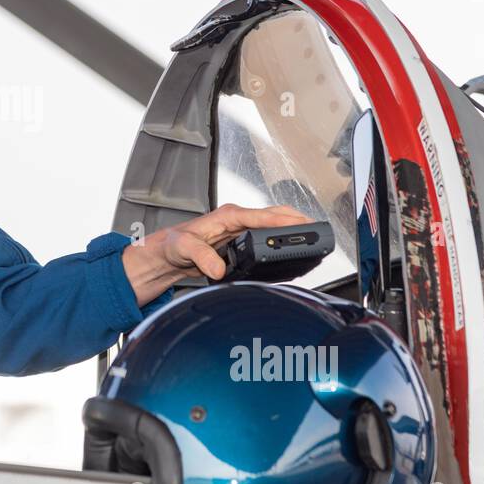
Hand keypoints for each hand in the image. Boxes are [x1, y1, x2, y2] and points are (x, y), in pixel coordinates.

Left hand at [121, 203, 311, 304]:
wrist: (164, 256)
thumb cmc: (170, 246)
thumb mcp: (181, 248)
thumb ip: (200, 256)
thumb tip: (217, 267)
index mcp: (226, 216)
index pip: (262, 215)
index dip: (284, 219)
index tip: (303, 224)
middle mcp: (236, 221)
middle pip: (275, 216)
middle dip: (297, 222)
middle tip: (318, 232)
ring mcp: (240, 231)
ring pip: (274, 227)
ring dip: (292, 231)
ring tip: (313, 240)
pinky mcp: (240, 243)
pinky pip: (267, 240)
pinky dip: (282, 243)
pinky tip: (292, 252)